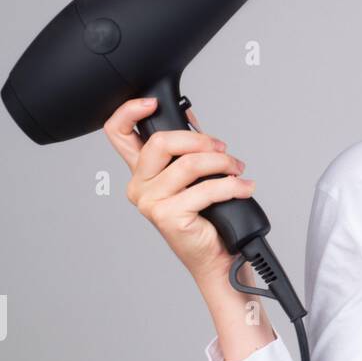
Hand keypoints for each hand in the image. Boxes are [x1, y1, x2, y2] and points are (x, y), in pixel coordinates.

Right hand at [103, 97, 255, 286]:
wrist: (218, 258)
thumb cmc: (208, 218)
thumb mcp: (195, 176)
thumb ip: (188, 148)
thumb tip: (191, 118)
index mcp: (142, 172)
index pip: (117, 133)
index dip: (129, 111)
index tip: (152, 102)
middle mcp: (139, 186)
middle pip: (160, 142)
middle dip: (200, 140)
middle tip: (224, 150)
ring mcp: (150, 202)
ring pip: (189, 163)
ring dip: (223, 162)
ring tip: (238, 170)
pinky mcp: (167, 216)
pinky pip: (206, 188)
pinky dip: (232, 185)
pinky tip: (244, 188)